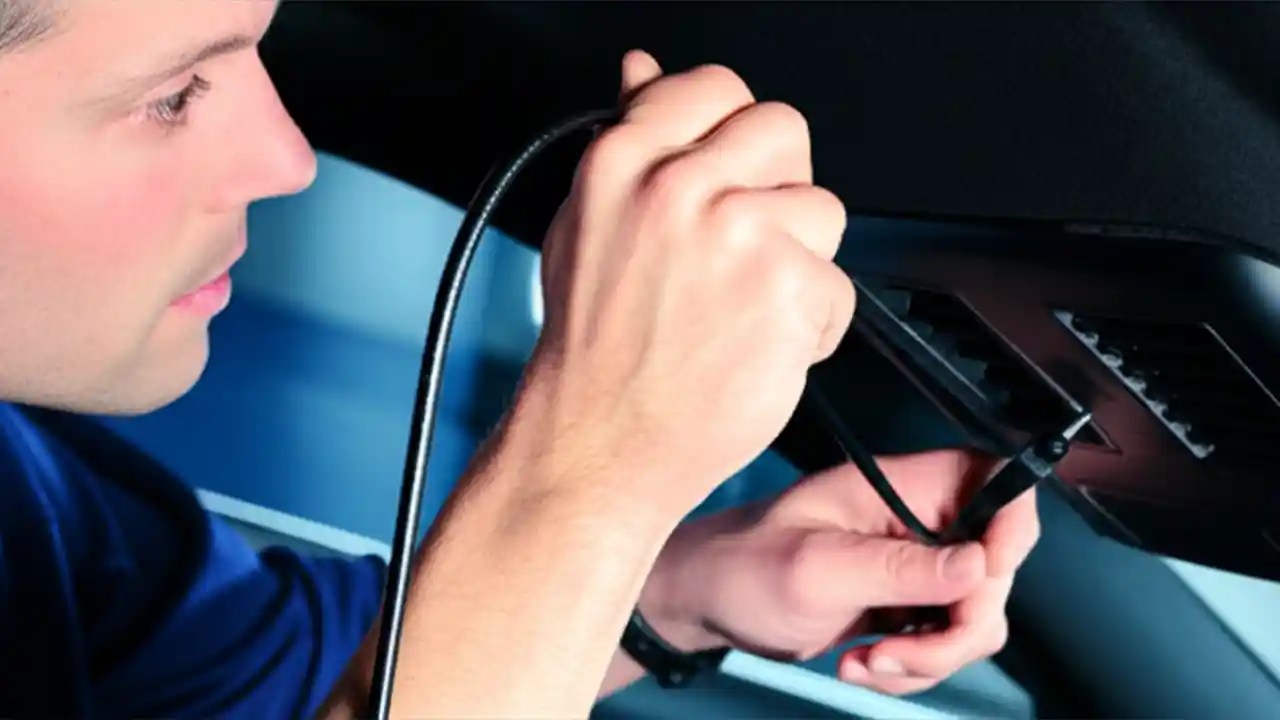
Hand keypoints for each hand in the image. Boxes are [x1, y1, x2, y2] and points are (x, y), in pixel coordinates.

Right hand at [508, 50, 854, 519]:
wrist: (599, 446)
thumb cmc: (594, 350)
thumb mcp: (586, 225)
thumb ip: (629, 142)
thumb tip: (643, 70)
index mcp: (623, 160)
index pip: (717, 87)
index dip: (734, 137)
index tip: (729, 176)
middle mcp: (679, 186)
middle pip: (784, 132)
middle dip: (776, 192)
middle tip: (738, 254)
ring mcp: (737, 234)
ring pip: (823, 211)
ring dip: (799, 264)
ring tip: (744, 312)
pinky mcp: (788, 289)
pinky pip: (838, 287)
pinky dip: (812, 328)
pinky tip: (759, 349)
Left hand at [640, 449, 1040, 695]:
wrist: (710, 602)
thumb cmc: (744, 564)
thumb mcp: (817, 569)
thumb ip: (900, 568)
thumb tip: (978, 565)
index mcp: (900, 486)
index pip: (992, 482)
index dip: (1009, 527)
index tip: (983, 578)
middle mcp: (917, 520)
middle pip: (995, 568)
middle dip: (958, 627)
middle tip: (900, 651)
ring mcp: (915, 565)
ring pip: (975, 617)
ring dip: (931, 657)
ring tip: (870, 662)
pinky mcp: (907, 606)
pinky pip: (945, 644)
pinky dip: (914, 668)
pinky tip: (864, 665)